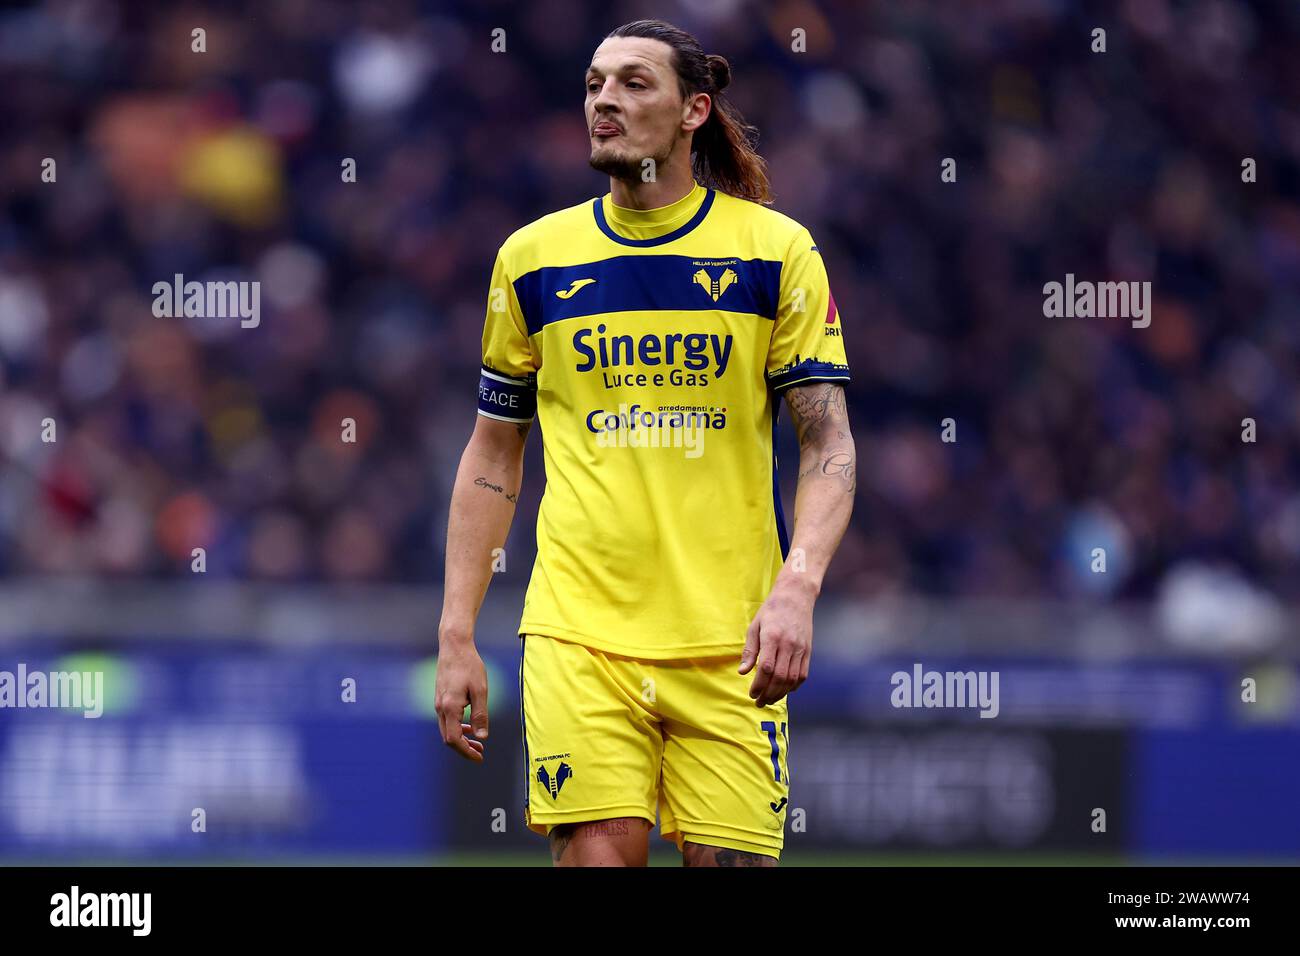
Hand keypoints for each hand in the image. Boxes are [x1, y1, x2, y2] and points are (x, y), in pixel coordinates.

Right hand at [434, 635, 489, 760]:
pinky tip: (470, 725)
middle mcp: (440, 707)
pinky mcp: (440, 698)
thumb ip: (480, 714)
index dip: (466, 752)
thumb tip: (482, 737)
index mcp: (449, 707)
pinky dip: (458, 727)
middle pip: (448, 738)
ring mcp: (438, 703)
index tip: (479, 757)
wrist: (454, 646)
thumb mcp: (480, 690)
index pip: (454, 739)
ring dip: (461, 738)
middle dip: (464, 748)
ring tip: (478, 741)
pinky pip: (447, 719)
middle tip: (481, 752)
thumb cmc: (469, 665)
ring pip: (447, 729)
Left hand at [738, 577, 813, 705]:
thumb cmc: (772, 610)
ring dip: (780, 693)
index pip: (766, 668)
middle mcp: (788, 644)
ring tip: (769, 699)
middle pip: (780, 677)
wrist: (796, 596)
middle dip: (768, 693)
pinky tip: (784, 690)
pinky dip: (793, 686)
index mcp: (772, 637)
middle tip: (759, 702)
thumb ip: (750, 651)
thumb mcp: (755, 626)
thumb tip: (742, 672)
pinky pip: (803, 674)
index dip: (759, 685)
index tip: (752, 693)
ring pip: (792, 679)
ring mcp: (801, 648)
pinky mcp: (808, 651)